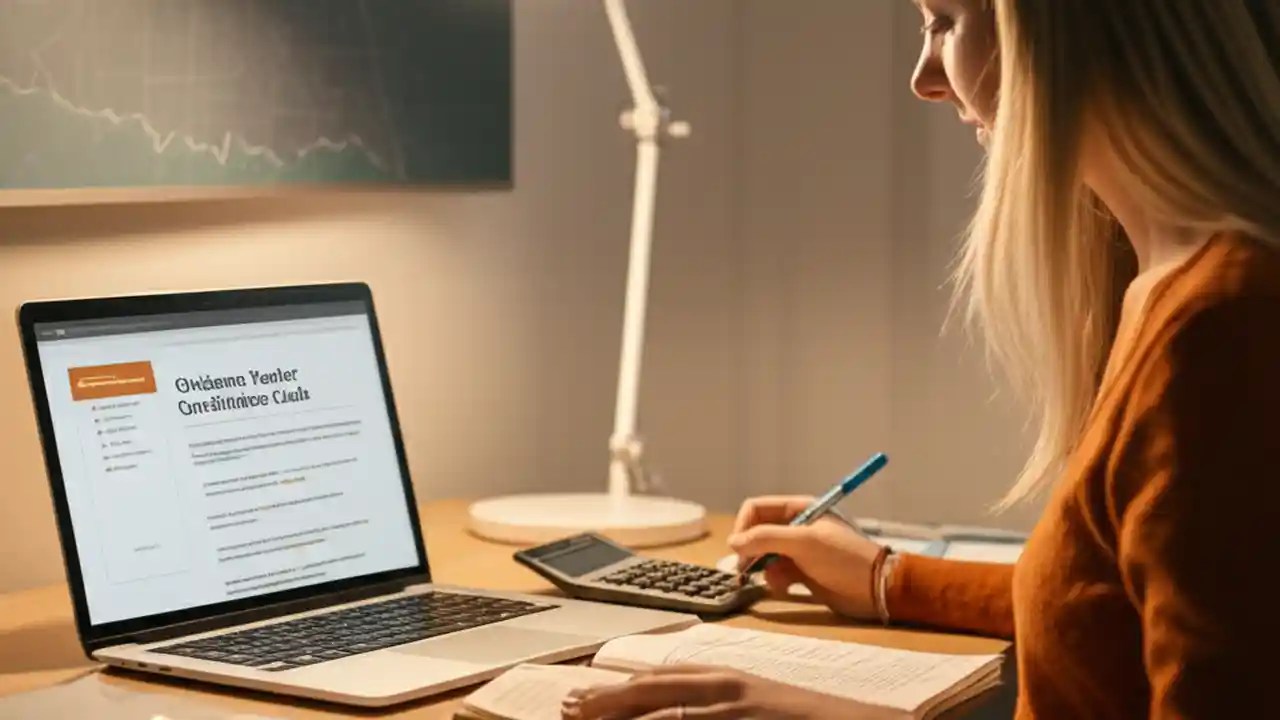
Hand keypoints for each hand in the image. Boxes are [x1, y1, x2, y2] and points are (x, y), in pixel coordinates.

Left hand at [562, 665, 878, 718]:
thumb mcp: (752, 702)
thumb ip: (714, 702)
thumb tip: (673, 710)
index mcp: (725, 677)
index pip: (657, 678)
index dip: (615, 689)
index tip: (581, 697)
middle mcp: (725, 688)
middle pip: (649, 692)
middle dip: (604, 702)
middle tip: (566, 710)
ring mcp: (735, 710)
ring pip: (663, 716)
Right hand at [728, 495, 884, 619]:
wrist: (876, 588)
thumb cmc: (843, 558)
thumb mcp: (804, 543)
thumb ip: (767, 538)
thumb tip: (733, 543)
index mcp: (799, 509)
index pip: (757, 509)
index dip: (744, 526)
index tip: (739, 550)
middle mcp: (796, 527)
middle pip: (757, 533)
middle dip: (750, 551)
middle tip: (745, 570)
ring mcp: (799, 551)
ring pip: (764, 556)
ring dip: (763, 569)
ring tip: (774, 581)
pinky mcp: (803, 573)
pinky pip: (777, 574)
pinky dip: (775, 582)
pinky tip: (785, 589)